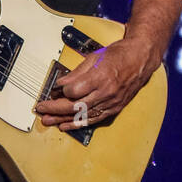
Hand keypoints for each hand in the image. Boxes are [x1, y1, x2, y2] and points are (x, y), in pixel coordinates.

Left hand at [34, 37, 157, 130]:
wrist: (140, 59)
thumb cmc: (118, 55)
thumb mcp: (94, 57)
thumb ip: (76, 73)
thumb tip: (60, 84)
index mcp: (100, 77)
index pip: (73, 90)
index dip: (62, 90)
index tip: (56, 87)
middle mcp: (106, 92)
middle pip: (75, 106)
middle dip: (55, 109)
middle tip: (41, 109)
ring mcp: (110, 102)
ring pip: (82, 116)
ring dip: (63, 119)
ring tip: (48, 121)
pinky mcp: (114, 109)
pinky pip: (93, 120)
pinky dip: (78, 124)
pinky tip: (65, 126)